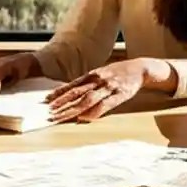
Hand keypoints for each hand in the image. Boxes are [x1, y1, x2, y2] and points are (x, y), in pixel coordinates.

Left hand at [46, 58, 171, 122]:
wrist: (140, 68)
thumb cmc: (119, 73)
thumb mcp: (101, 75)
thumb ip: (88, 84)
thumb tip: (72, 94)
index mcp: (92, 75)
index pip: (71, 85)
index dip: (58, 93)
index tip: (46, 101)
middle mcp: (97, 80)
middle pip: (76, 93)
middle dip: (61, 103)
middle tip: (49, 112)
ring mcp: (108, 87)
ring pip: (87, 99)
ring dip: (72, 109)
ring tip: (61, 116)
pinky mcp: (119, 94)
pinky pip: (105, 104)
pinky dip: (93, 112)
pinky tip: (84, 118)